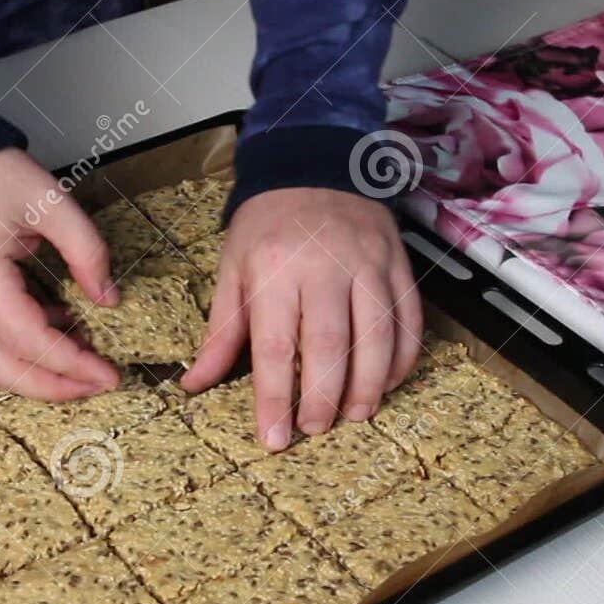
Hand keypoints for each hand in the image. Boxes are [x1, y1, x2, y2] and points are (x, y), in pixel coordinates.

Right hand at [0, 147, 118, 400]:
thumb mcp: (51, 201)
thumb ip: (87, 250)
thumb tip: (108, 297)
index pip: (28, 340)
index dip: (72, 364)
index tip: (108, 373)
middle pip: (3, 370)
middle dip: (54, 387)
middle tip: (97, 383)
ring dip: (39, 373)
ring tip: (84, 361)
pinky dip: (25, 348)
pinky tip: (60, 328)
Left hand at [182, 188, 422, 448]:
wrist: (313, 165)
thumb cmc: (267, 224)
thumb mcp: (232, 269)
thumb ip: (220, 332)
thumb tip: (195, 384)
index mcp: (274, 269)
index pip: (274, 347)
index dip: (274, 398)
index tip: (274, 438)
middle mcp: (324, 266)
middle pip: (330, 347)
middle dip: (323, 398)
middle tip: (314, 428)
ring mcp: (368, 264)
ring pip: (378, 338)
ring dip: (368, 387)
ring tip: (355, 415)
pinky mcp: (398, 265)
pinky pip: (409, 320)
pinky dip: (402, 359)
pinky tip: (386, 384)